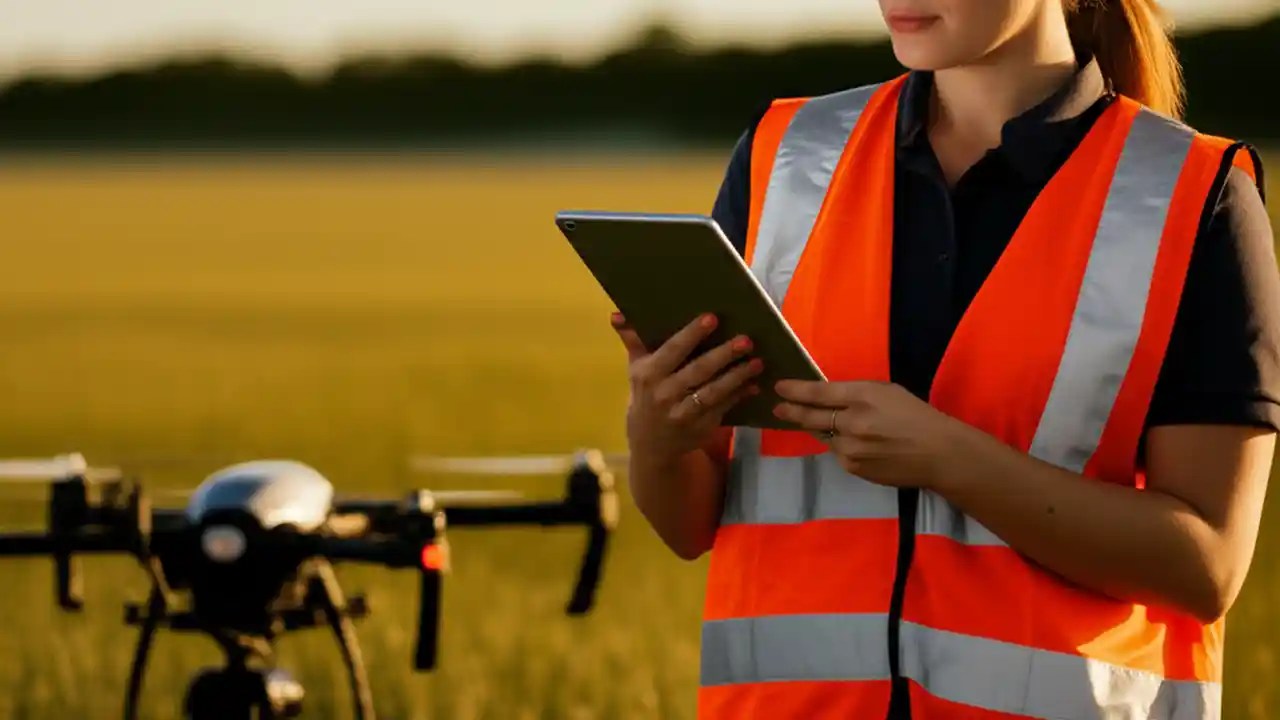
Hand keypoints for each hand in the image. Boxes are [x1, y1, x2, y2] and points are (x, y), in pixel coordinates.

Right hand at [611, 312, 763, 464]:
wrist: (650, 443)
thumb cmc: (646, 394)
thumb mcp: (636, 369)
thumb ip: (633, 340)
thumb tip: (617, 313)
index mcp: (648, 375)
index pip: (672, 350)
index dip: (692, 334)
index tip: (712, 317)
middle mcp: (664, 394)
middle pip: (698, 371)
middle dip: (724, 354)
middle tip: (746, 339)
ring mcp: (683, 414)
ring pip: (714, 392)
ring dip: (737, 376)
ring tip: (757, 361)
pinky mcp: (701, 427)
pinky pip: (723, 408)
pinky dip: (739, 396)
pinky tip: (754, 384)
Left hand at [773, 380, 963, 488]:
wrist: (938, 453)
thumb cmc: (915, 416)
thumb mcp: (886, 392)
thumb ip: (855, 393)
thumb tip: (826, 397)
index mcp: (862, 396)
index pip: (819, 393)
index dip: (795, 390)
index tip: (780, 388)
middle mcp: (851, 422)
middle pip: (810, 416)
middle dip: (790, 411)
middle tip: (777, 408)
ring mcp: (850, 448)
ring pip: (824, 435)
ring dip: (822, 429)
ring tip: (833, 425)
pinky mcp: (852, 467)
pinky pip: (837, 452)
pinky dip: (840, 445)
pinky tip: (856, 443)